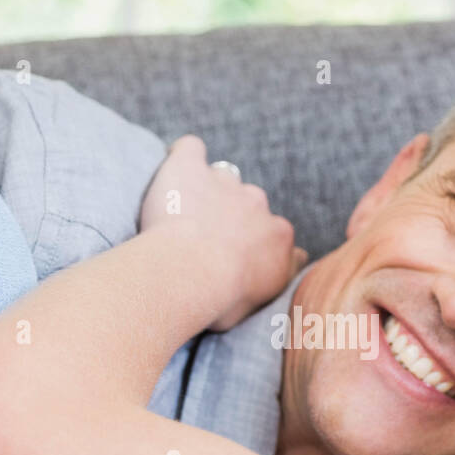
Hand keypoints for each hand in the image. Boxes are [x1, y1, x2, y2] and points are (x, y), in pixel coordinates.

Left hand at [141, 135, 305, 330]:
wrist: (188, 275)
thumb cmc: (216, 301)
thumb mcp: (257, 304)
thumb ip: (270, 281)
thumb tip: (284, 269)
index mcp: (278, 236)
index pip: (274, 234)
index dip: (252, 244)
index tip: (233, 258)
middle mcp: (258, 204)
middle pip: (248, 204)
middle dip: (228, 217)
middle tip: (200, 242)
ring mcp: (225, 183)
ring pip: (220, 179)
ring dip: (205, 191)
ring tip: (180, 214)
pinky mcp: (191, 167)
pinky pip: (189, 149)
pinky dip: (181, 157)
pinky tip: (171, 172)